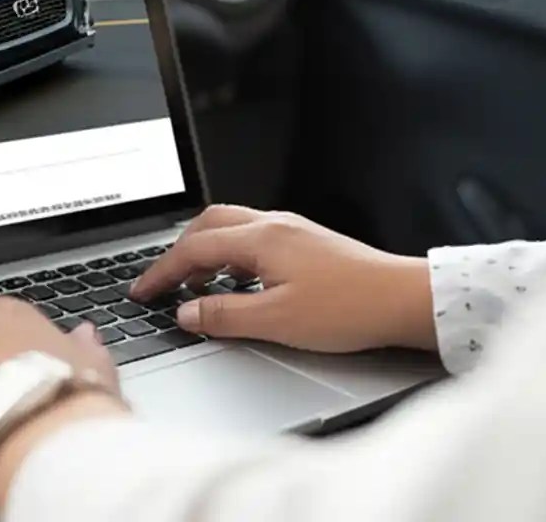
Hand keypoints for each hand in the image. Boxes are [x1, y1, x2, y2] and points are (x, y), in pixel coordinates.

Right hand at [131, 205, 436, 352]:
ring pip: (233, 230)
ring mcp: (293, 231)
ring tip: (195, 286)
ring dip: (206, 252)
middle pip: (209, 225)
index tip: (142, 291)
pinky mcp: (307, 243)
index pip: (193, 248)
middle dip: (179, 252)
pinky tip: (237, 283)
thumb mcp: (276, 320)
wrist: (403, 300)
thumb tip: (187, 313)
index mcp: (261, 238)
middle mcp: (275, 225)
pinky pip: (254, 239)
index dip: (162, 272)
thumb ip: (224, 315)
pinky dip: (231, 257)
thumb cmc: (350, 308)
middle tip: (162, 283)